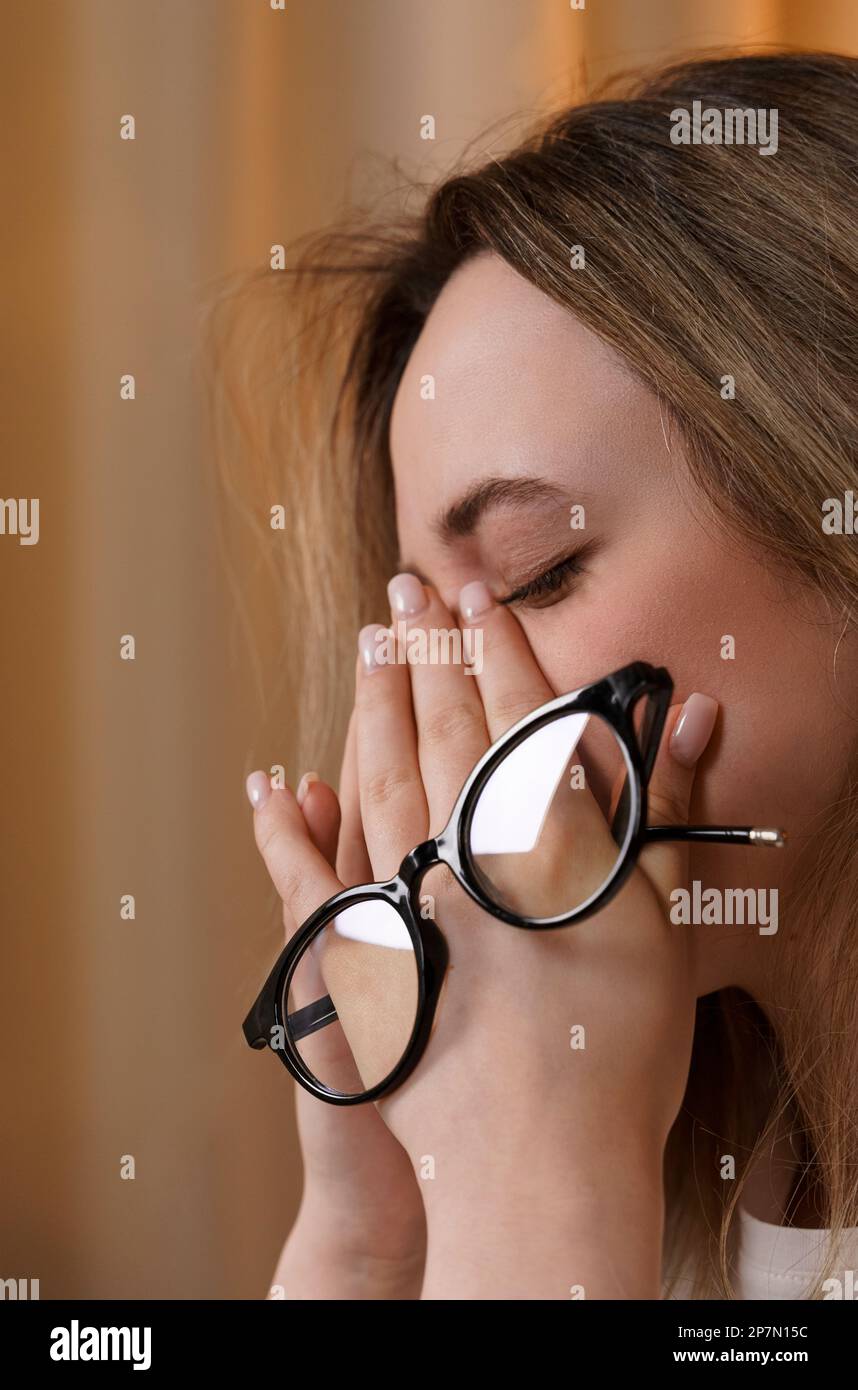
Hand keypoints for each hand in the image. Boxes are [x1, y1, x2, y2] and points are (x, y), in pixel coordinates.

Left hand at [251, 577, 715, 1296]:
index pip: (515, 715)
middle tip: (404, 589)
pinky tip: (271, 782)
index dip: (495, 648)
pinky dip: (282, 826)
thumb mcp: (660, 924)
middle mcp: (466, 849)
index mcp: (545, 837)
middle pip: (441, 728)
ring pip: (379, 777)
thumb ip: (662, 810)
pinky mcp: (354, 954)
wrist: (540, 1161)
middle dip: (424, 651)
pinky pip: (305, 876)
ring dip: (372, 705)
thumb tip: (691, 717)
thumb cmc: (618, 1048)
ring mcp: (401, 898)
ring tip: (366, 645)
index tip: (476, 593)